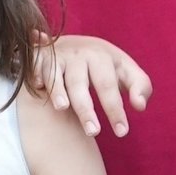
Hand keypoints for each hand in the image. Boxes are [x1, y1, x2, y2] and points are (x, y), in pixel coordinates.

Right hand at [34, 33, 151, 137]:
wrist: (78, 43)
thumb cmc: (106, 66)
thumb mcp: (127, 71)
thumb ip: (141, 87)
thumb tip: (139, 106)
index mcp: (101, 56)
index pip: (108, 86)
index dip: (115, 109)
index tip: (122, 132)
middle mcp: (77, 53)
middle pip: (80, 83)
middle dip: (85, 108)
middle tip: (94, 133)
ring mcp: (57, 55)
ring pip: (55, 74)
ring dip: (57, 89)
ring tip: (63, 108)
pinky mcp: (40, 57)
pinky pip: (35, 65)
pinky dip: (35, 73)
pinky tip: (39, 86)